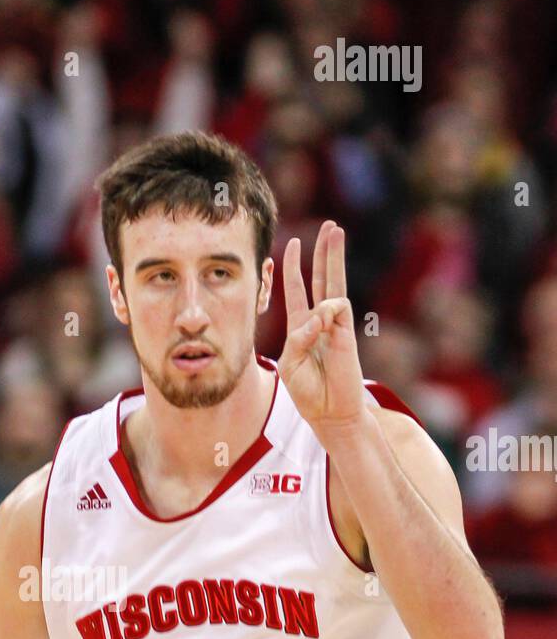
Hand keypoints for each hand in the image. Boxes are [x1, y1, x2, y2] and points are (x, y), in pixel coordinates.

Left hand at [277, 221, 366, 441]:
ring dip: (332, 256)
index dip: (294, 267)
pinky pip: (337, 307)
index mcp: (301, 327)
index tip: (292, 244)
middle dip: (325, 251)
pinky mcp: (348, 333)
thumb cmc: (307, 392)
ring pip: (335, 283)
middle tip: (330, 226)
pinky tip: (323, 321)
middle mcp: (320, 321)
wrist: (329, 413)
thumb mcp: (289, 364)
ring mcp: (336, 325)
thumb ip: (297, 338)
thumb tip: (320, 315)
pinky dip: (327, 309)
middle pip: (323, 278)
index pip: (298, 290)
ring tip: (335, 230)